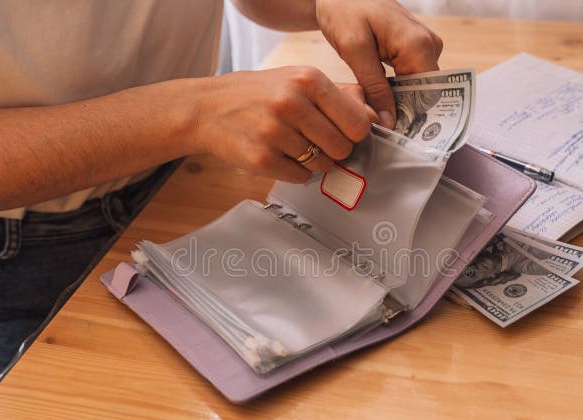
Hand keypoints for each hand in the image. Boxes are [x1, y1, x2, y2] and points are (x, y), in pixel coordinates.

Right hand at [192, 67, 373, 182]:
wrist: (207, 109)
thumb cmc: (259, 94)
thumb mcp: (298, 80)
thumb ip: (340, 96)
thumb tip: (375, 118)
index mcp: (308, 80)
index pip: (358, 122)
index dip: (355, 133)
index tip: (344, 133)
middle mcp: (292, 103)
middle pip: (343, 147)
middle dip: (335, 150)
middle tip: (317, 142)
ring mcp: (275, 133)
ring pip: (323, 166)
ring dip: (315, 162)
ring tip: (294, 146)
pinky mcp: (261, 159)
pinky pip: (300, 177)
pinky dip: (296, 171)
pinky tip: (280, 155)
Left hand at [315, 0, 442, 128]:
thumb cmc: (344, 9)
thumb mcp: (354, 49)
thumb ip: (373, 87)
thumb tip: (388, 123)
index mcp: (418, 44)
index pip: (428, 94)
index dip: (413, 119)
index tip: (395, 139)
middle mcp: (429, 45)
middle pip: (425, 93)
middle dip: (405, 114)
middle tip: (380, 134)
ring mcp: (424, 46)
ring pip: (418, 89)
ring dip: (399, 105)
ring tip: (377, 121)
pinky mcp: (415, 49)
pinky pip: (411, 79)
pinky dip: (396, 93)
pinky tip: (379, 104)